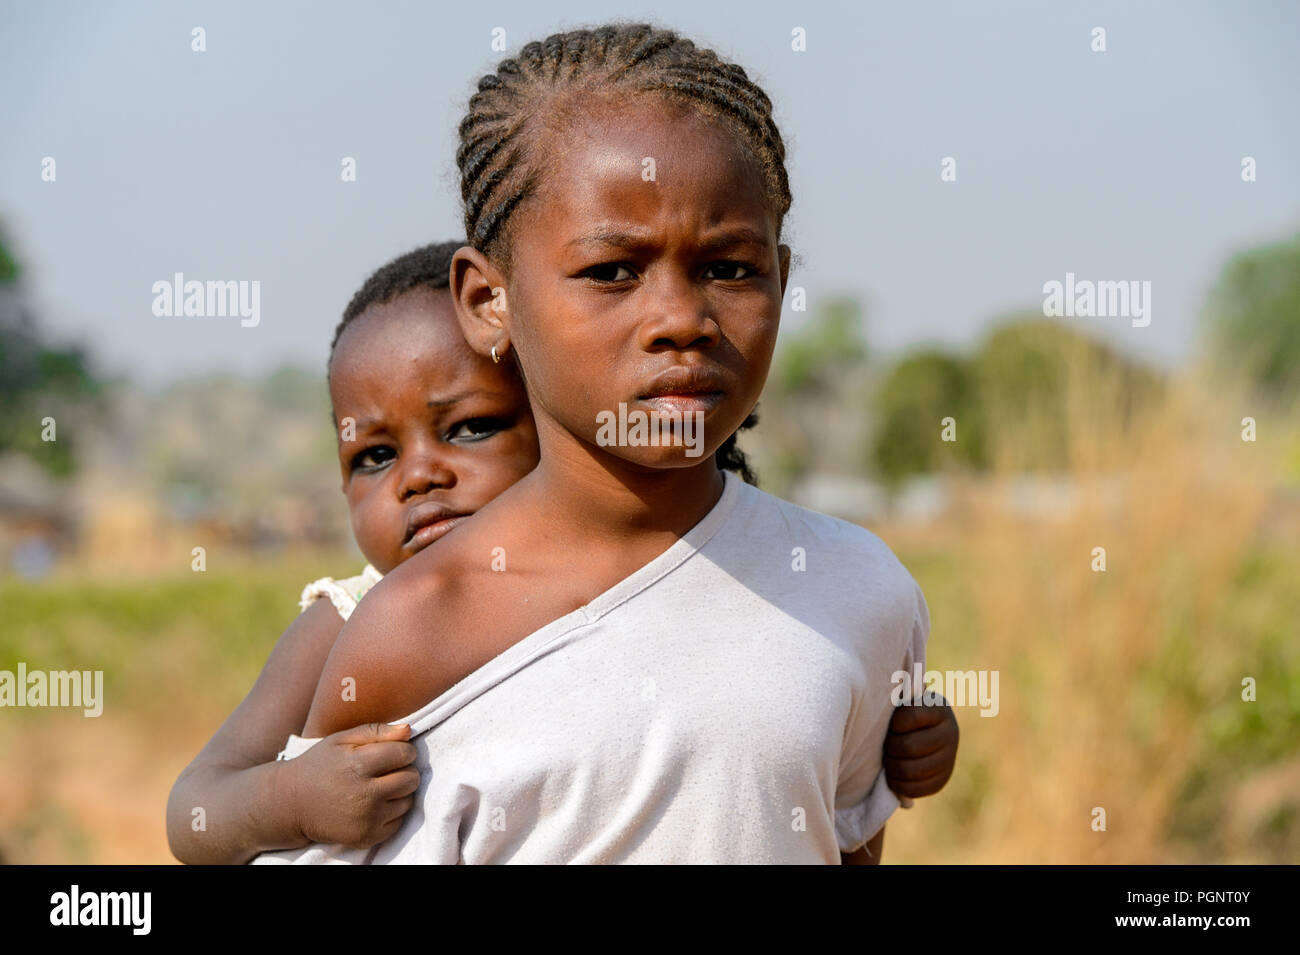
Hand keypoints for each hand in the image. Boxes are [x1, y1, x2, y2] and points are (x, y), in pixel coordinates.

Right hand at [282, 722, 419, 849]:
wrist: (292, 804)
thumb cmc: (320, 765)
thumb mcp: (341, 740)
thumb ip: (376, 731)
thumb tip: (408, 730)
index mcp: (357, 765)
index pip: (404, 754)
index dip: (404, 750)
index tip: (393, 751)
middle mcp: (364, 795)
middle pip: (411, 778)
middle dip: (405, 770)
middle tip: (386, 769)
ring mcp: (366, 819)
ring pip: (408, 800)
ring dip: (400, 791)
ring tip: (378, 786)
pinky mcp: (367, 837)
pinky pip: (399, 821)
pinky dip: (392, 811)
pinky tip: (374, 804)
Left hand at [883, 698, 957, 798]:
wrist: (922, 731)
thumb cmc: (903, 711)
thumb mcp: (903, 698)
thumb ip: (898, 694)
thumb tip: (893, 682)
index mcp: (939, 708)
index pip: (910, 717)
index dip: (894, 724)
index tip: (891, 725)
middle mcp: (951, 733)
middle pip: (908, 747)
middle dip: (889, 747)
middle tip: (884, 745)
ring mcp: (949, 758)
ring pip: (910, 770)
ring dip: (891, 766)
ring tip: (886, 759)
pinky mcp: (942, 779)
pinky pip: (916, 788)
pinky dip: (898, 784)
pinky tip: (892, 775)